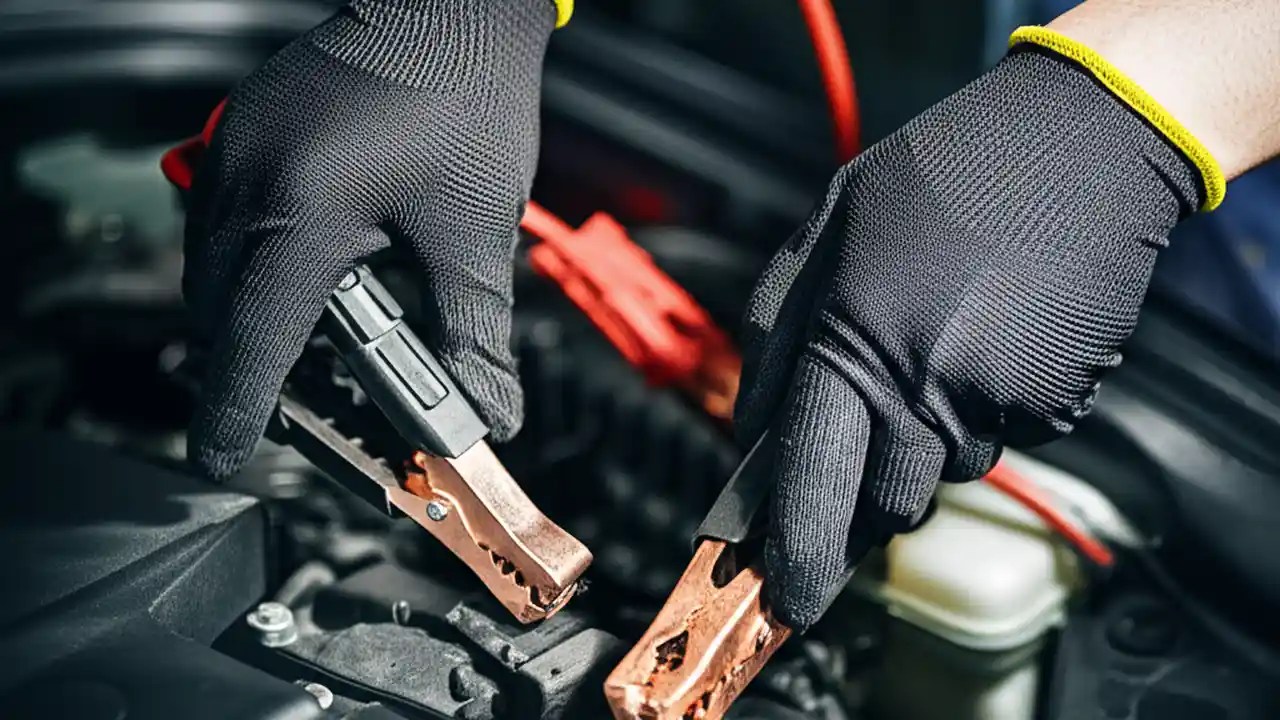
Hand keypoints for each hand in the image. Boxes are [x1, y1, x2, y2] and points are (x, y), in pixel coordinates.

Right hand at [184, 0, 554, 479]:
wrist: (449, 8)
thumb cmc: (465, 102)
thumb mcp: (475, 233)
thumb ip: (475, 335)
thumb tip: (489, 415)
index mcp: (298, 215)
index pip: (251, 343)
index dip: (236, 412)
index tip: (222, 458)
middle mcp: (245, 184)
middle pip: (219, 314)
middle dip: (250, 368)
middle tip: (303, 404)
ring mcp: (231, 152)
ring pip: (211, 270)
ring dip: (248, 316)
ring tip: (311, 344)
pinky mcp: (238, 132)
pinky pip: (218, 222)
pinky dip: (246, 265)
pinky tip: (303, 275)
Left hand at [734, 46, 1206, 630]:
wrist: (1079, 141)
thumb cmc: (942, 174)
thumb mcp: (826, 227)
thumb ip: (776, 328)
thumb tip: (752, 423)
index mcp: (847, 340)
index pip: (808, 480)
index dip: (794, 552)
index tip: (787, 597)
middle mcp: (920, 384)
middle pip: (885, 503)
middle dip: (871, 492)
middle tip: (878, 423)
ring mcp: (994, 399)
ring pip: (948, 468)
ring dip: (934, 431)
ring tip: (945, 339)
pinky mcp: (1056, 402)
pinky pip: (1006, 435)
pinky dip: (990, 404)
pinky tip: (993, 335)